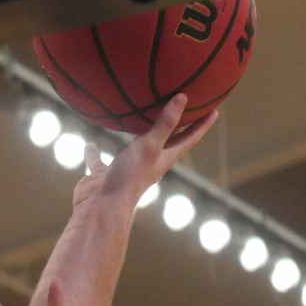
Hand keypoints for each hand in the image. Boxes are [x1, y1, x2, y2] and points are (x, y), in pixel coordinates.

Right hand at [71, 94, 217, 211]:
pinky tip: (91, 143)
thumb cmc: (129, 178)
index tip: (214, 111)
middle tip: (183, 106)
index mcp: (164, 159)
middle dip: (175, 125)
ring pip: (133, 149)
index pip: (189, 139)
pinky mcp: (105, 174)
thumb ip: (165, 124)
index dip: (202, 125)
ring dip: (136, 136)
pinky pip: (99, 161)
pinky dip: (94, 152)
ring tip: (137, 119)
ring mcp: (126, 169)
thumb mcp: (150, 146)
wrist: (101, 208)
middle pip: (166, 141)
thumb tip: (183, 98)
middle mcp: (148, 163)